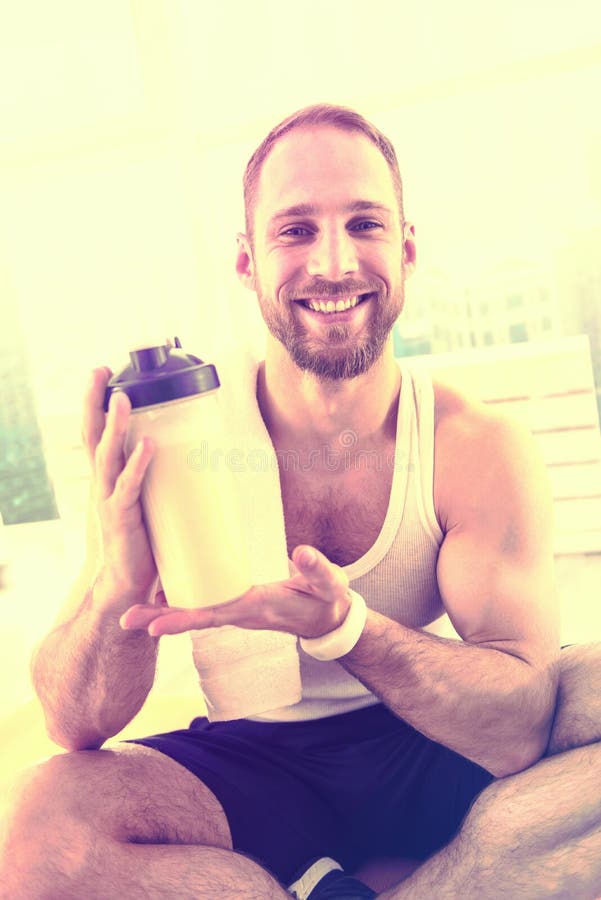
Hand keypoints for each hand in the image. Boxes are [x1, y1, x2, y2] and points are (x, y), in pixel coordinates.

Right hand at [83, 368, 157, 604]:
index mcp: (108, 477)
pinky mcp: (122, 517)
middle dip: (95, 401)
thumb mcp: (148, 500)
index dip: (96, 404)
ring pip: (108, 455)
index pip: (97, 433)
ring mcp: (109, 499)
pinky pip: (129, 486)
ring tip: (123, 397)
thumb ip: (161, 477)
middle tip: (100, 371)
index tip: (102, 373)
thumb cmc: (143, 540)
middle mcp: (103, 483)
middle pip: (93, 435)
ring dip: (115, 425)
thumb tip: (194, 451)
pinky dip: (138, 464)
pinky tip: (149, 444)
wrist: (127, 583)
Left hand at [119, 545, 351, 638]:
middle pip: (194, 617)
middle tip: (123, 618)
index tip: (154, 625)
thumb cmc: (327, 599)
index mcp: (257, 606)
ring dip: (162, 612)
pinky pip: (203, 605)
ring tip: (130, 608)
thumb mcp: (329, 582)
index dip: (183, 618)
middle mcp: (240, 612)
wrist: (329, 619)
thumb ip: (317, 568)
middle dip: (159, 619)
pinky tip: (160, 594)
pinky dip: (180, 602)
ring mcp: (236, 610)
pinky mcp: (237, 603)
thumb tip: (302, 552)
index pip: (214, 614)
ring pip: (195, 612)